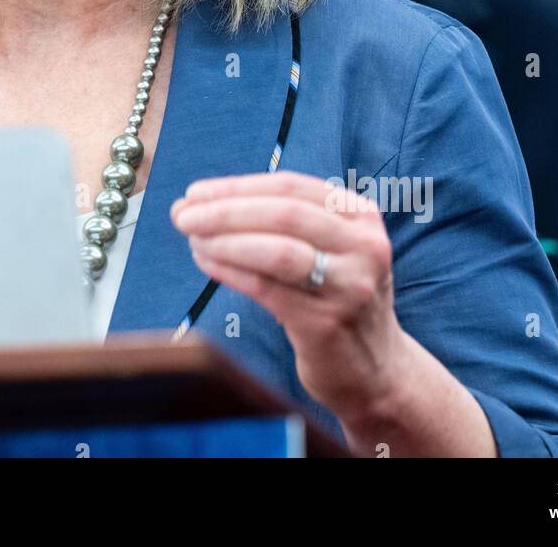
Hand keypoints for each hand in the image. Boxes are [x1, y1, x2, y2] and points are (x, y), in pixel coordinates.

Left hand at [170, 170, 409, 426]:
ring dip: (224, 239)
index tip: (195, 193)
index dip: (236, 186)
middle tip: (182, 215)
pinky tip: (206, 262)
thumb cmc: (335, 298)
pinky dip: (230, 270)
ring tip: (192, 238)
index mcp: (361, 216)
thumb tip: (203, 201)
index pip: (290, 187)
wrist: (376, 370)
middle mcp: (364, 246)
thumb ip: (284, 220)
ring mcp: (349, 286)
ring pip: (276, 250)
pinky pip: (266, 288)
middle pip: (283, 213)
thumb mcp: (330, 247)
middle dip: (224, 210)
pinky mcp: (327, 323)